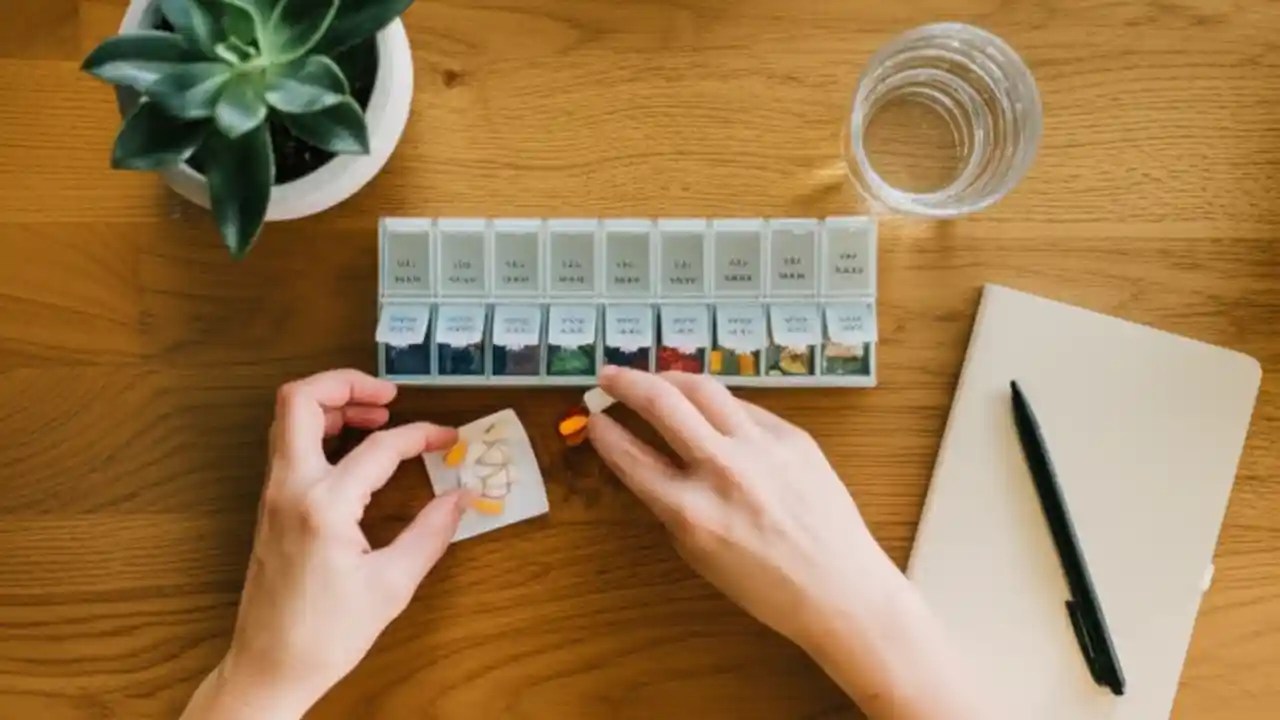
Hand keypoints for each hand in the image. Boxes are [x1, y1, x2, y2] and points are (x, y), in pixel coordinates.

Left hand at [182, 370, 467, 719]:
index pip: (379, 447)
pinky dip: (318, 431)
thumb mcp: (392, 585)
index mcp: (324, 506)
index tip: (447, 438)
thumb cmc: (326, 635)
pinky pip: (288, 446)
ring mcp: (273, 496)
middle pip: (299, 400)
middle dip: (345, 384)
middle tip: (388, 396)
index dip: (420, 435)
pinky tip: (351, 448)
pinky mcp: (270, 507)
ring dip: (329, 403)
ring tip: (373, 414)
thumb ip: (430, 533)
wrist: (269, 668)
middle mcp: (290, 489)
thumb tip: (460, 497)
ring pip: (287, 418)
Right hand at [588, 367, 988, 718]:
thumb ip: (672, 506)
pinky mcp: (793, 435)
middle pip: (662, 403)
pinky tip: (709, 409)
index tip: (594, 419)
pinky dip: (718, 404)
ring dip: (670, 377)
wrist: (840, 587)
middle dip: (626, 383)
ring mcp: (762, 446)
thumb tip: (650, 463)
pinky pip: (744, 407)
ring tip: (655, 378)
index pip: (631, 457)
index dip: (605, 434)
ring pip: (704, 388)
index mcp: (691, 512)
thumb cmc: (767, 587)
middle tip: (608, 376)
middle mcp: (723, 471)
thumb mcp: (699, 556)